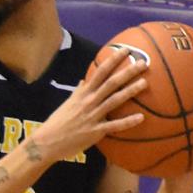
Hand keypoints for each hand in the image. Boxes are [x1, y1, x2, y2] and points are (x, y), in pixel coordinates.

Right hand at [32, 47, 145, 164]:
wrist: (47, 142)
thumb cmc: (58, 123)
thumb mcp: (67, 103)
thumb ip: (78, 92)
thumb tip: (84, 81)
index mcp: (83, 93)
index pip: (100, 72)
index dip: (113, 60)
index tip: (126, 51)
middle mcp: (89, 101)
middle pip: (111, 83)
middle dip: (127, 71)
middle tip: (143, 63)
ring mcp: (93, 116)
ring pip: (114, 100)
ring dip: (130, 91)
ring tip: (145, 83)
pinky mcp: (95, 132)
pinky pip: (114, 126)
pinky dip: (128, 122)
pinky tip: (141, 118)